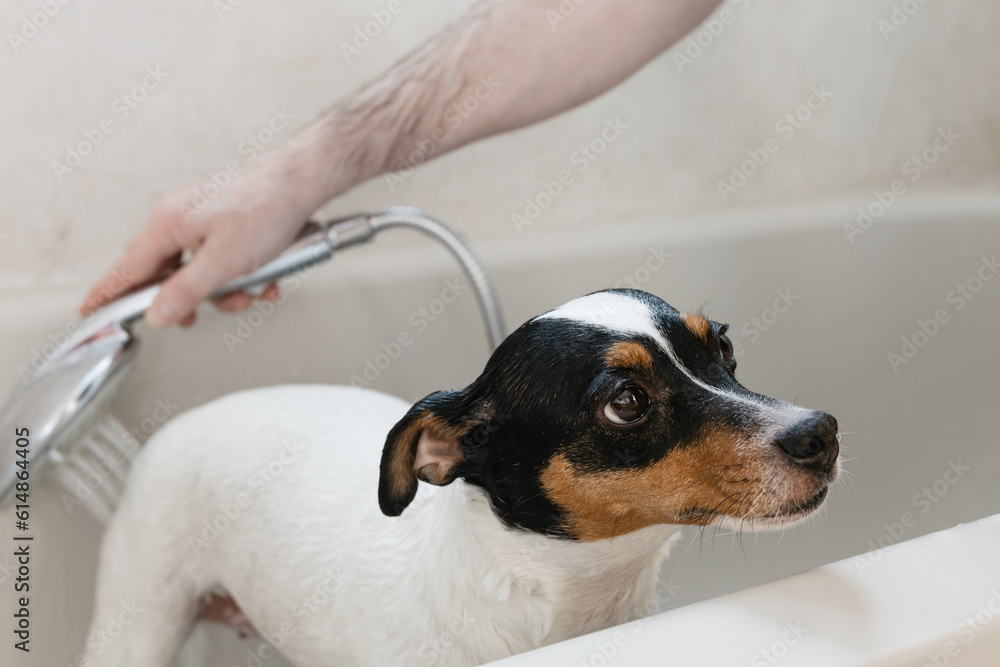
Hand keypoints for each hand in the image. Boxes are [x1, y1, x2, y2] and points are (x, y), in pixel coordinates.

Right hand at [80, 145, 323, 326]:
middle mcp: (178, 218)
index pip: (127, 268)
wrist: (303, 181)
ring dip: (228, 289)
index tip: (91, 310)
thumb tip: (157, 314)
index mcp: (167, 224)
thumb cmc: (265, 208)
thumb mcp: (224, 262)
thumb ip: (186, 292)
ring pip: (200, 271)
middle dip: (193, 299)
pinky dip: (243, 274)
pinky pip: (222, 259)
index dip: (110, 293)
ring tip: (254, 290)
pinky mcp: (225, 222)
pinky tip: (267, 279)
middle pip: (167, 274)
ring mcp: (202, 219)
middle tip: (205, 312)